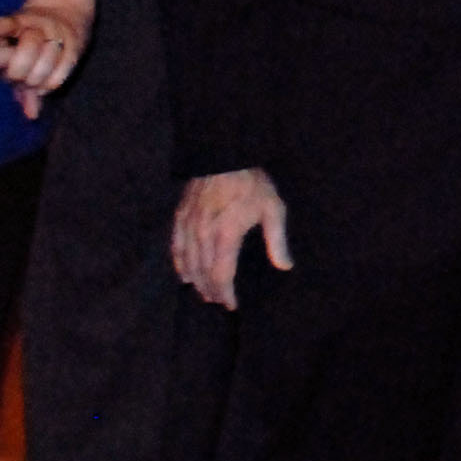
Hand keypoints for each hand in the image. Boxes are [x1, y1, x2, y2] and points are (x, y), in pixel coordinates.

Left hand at [0, 0, 93, 116]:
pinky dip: (50, 83)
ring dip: (35, 78)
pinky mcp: (76, 46)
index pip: (4, 24)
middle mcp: (40, 25)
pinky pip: (63, 69)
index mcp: (19, 20)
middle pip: (29, 46)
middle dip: (18, 68)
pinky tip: (41, 89)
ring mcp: (59, 34)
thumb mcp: (8, 39)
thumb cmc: (26, 33)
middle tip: (12, 78)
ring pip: (47, 60)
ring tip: (27, 85)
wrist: (67, 7)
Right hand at [173, 170, 291, 308]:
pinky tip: (184, 274)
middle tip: (219, 301)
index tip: (232, 304)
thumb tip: (285, 266)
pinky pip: (176, 247)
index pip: (221, 276)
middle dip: (211, 291)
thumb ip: (276, 240)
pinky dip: (180, 264)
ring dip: (196, 282)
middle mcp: (203, 236)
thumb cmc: (252, 183)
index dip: (225, 294)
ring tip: (204, 293)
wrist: (224, 155)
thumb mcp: (273, 209)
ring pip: (188, 264)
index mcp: (226, 236)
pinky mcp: (180, 217)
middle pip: (203, 274)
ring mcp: (189, 227)